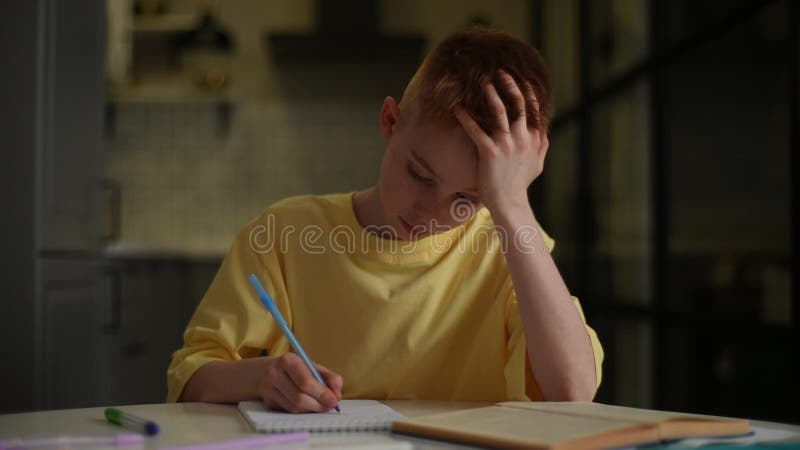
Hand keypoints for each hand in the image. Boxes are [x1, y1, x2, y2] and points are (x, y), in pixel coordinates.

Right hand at [259, 353, 342, 412]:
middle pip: (299, 397)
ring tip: (321, 405)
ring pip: (295, 407)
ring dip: (312, 409)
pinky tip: (309, 405)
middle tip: (330, 405)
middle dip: (318, 404)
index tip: (334, 400)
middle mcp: (274, 374)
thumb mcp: (312, 366)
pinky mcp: (268, 402)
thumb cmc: (295, 368)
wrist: (267, 370)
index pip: (305, 381)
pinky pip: (289, 411)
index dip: (321, 393)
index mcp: (288, 361)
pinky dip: (303, 410)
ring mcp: (268, 389)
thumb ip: (329, 377)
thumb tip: (337, 393)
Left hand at [454, 70, 548, 215]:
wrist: (510, 203)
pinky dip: (466, 117)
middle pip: (517, 104)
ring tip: (484, 82)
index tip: (521, 80)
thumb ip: (541, 145)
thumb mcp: (538, 164)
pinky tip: (457, 108)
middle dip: (510, 85)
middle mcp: (522, 138)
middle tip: (500, 72)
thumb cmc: (520, 185)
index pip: (533, 110)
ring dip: (491, 94)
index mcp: (534, 139)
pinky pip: (476, 130)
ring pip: (499, 111)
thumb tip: (544, 131)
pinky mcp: (490, 152)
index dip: (528, 92)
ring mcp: (507, 144)